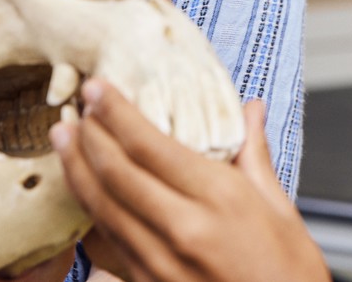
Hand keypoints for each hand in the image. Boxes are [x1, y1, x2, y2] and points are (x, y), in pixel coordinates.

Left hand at [50, 80, 329, 281]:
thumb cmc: (288, 274)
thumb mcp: (281, 207)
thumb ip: (255, 153)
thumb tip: (250, 110)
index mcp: (219, 199)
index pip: (151, 145)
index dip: (118, 114)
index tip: (99, 88)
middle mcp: (182, 229)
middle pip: (118, 174)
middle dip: (89, 134)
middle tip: (74, 105)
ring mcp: (159, 264)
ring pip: (102, 208)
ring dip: (77, 169)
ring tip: (62, 138)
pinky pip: (107, 245)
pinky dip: (89, 213)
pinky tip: (81, 193)